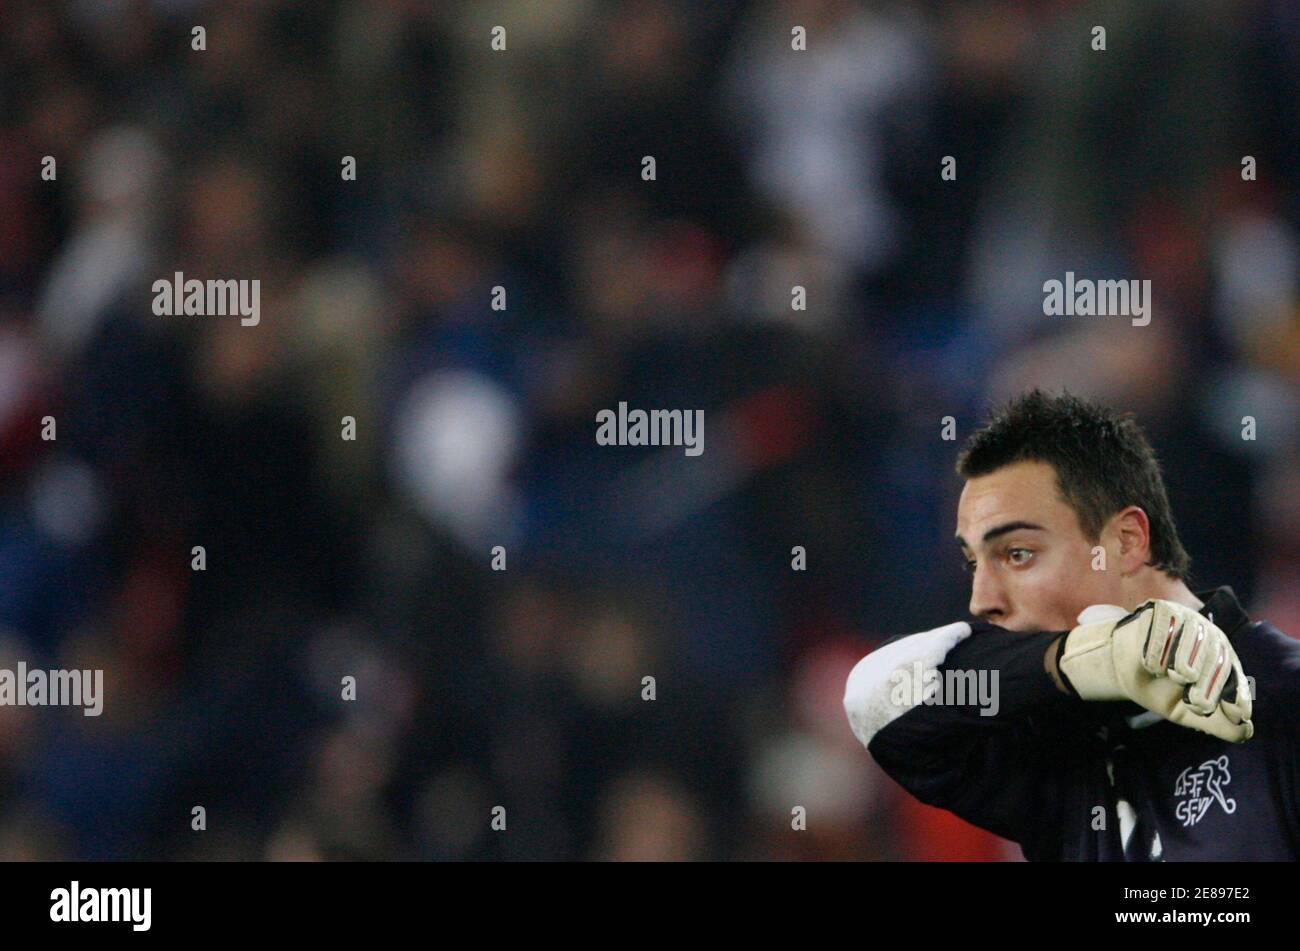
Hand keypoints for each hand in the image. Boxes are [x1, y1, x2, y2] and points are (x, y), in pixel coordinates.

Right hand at [1058, 599, 1253, 742]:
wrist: (1120, 668)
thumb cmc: (1158, 688)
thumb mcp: (1187, 711)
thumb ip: (1216, 723)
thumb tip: (1247, 732)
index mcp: (1221, 659)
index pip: (1234, 676)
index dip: (1237, 696)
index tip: (1237, 715)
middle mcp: (1210, 636)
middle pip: (1218, 659)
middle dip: (1208, 688)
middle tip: (1196, 704)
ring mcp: (1187, 620)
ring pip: (1194, 642)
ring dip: (1181, 668)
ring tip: (1170, 677)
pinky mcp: (1164, 610)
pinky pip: (1166, 629)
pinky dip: (1157, 652)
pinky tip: (1152, 665)